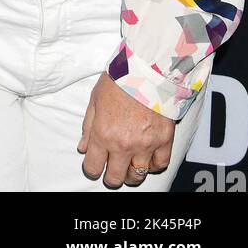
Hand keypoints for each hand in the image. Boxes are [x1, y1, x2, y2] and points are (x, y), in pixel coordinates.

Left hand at [78, 71, 174, 186]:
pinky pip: (159, 164)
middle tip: (111, 171)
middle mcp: (123, 144)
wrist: (147, 69)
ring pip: (137, 175)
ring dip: (131, 174)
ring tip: (129, 166)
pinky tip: (147, 158)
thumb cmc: (120, 80)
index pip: (93, 167)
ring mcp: (145, 145)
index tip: (94, 166)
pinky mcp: (164, 141)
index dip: (92, 169)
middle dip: (111, 177)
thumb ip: (88, 127)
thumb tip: (83, 148)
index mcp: (103, 133)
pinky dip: (153, 165)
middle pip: (115, 177)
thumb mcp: (95, 100)